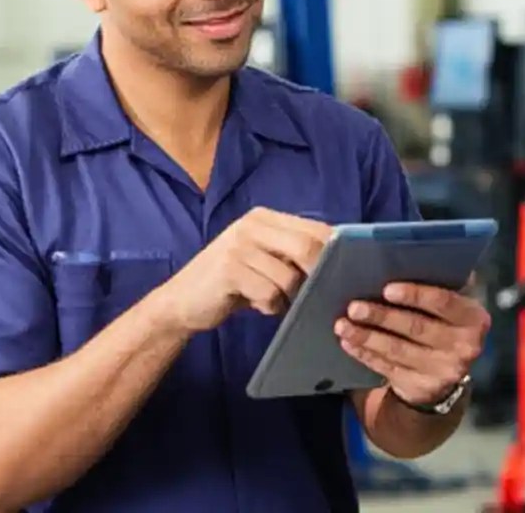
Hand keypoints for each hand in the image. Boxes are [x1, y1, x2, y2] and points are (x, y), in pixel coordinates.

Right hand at [156, 207, 333, 332]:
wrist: (181, 301)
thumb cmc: (231, 283)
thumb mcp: (262, 260)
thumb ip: (291, 254)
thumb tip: (340, 263)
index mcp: (264, 218)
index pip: (315, 228)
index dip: (336, 252)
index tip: (343, 275)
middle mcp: (252, 225)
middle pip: (307, 246)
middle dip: (318, 276)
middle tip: (318, 296)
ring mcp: (238, 245)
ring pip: (289, 276)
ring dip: (288, 298)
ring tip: (272, 301)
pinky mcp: (229, 270)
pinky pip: (269, 293)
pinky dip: (269, 307)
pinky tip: (254, 304)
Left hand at [335, 277, 489, 406]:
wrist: (445, 373)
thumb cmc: (442, 323)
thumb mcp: (450, 306)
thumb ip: (439, 284)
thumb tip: (406, 256)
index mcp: (473, 318)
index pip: (445, 302)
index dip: (416, 295)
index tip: (387, 288)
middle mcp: (464, 347)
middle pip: (417, 327)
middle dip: (382, 316)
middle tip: (354, 306)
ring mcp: (443, 371)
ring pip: (398, 350)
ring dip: (366, 336)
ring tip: (342, 324)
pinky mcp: (421, 388)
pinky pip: (387, 368)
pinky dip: (365, 354)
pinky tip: (348, 342)